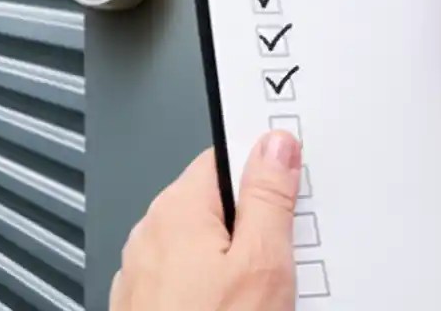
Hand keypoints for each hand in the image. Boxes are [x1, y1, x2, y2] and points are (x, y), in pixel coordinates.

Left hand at [111, 131, 301, 310]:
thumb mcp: (261, 264)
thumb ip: (269, 198)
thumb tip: (275, 145)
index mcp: (177, 207)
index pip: (225, 160)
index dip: (265, 169)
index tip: (295, 183)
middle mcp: (152, 232)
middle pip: (218, 207)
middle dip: (258, 228)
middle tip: (290, 261)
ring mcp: (145, 271)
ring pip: (205, 249)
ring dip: (239, 264)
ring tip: (270, 299)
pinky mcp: (148, 303)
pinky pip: (190, 280)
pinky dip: (216, 290)